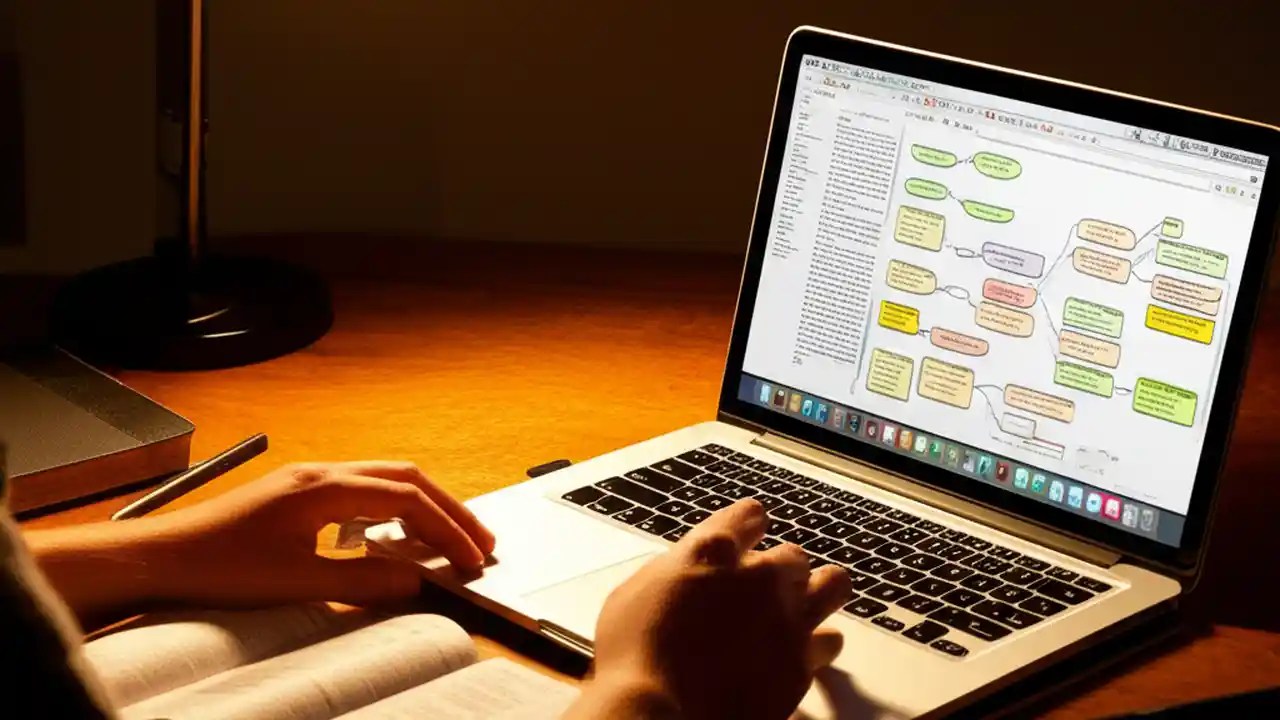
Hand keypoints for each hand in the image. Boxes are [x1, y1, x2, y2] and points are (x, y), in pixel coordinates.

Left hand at [144, 461, 495, 606]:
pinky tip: (397, 536)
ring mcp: (309, 481)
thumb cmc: (219, 566)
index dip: (447, 529)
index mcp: (325, 487)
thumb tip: (417, 579)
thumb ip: (363, 579)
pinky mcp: (298, 496)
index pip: (406, 498)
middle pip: (406, 478)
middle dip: (449, 509)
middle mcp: (322, 474)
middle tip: (481, 542)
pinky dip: (395, 510)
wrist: (160, 557)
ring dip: (425, 506)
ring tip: (452, 538)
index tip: (473, 558)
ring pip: (386, 480)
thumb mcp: (297, 581)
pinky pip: (363, 492)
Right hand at [573, 499, 851, 719]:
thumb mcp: (634, 595)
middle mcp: (758, 577)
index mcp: (712, 551)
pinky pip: (830, 640)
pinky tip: (800, 652)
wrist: (659, 715)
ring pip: (833, 584)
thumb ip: (674, 573)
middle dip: (780, 570)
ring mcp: (786, 619)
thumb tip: (686, 572)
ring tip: (803, 608)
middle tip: (763, 590)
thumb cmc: (632, 657)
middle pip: (793, 555)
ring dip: (818, 592)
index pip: (748, 516)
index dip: (747, 525)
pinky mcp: (802, 662)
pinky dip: (817, 644)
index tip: (747, 533)